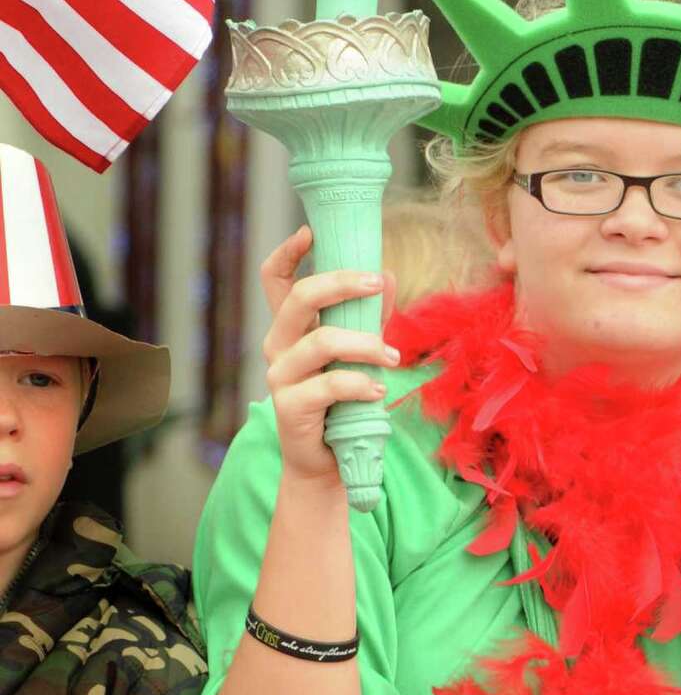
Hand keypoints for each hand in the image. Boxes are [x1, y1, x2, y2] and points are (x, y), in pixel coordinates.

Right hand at [260, 226, 400, 486]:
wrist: (330, 462)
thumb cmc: (344, 403)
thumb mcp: (359, 355)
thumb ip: (371, 318)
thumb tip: (389, 276)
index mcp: (291, 328)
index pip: (274, 279)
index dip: (287, 252)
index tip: (311, 231)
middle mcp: (278, 346)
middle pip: (299, 297)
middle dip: (341, 283)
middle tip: (377, 282)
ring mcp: (280, 377)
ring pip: (321, 342)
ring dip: (365, 345)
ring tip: (393, 358)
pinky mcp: (290, 407)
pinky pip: (329, 385)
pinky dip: (360, 384)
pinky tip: (378, 391)